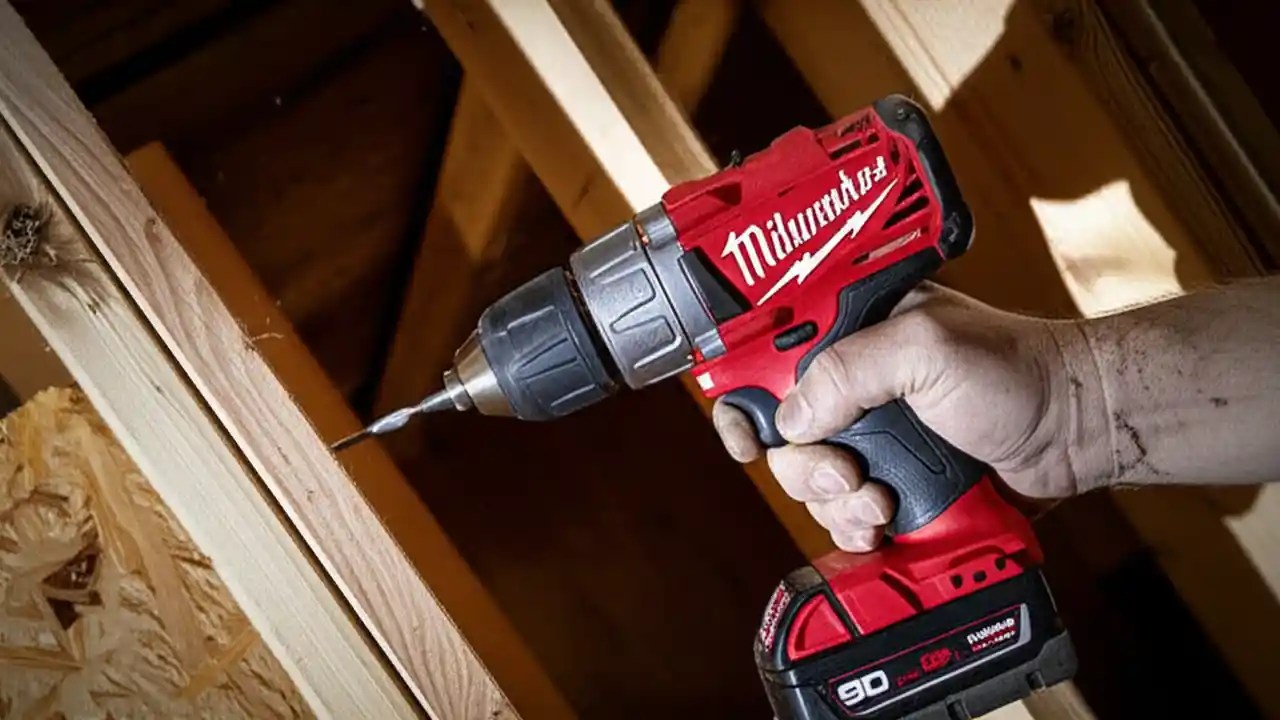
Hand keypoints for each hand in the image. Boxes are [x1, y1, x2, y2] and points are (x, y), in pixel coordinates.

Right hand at [712, 282, 1082, 551]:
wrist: (1073, 429)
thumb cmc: (1015, 369)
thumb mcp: (926, 348)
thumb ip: (851, 369)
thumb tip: (793, 418)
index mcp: (850, 332)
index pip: (766, 357)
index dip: (743, 399)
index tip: (747, 438)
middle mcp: (853, 382)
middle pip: (781, 435)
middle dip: (806, 465)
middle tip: (849, 473)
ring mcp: (872, 434)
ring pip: (810, 481)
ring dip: (837, 502)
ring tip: (884, 501)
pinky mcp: (892, 477)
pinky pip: (845, 511)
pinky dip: (857, 524)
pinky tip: (889, 520)